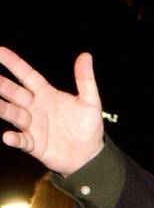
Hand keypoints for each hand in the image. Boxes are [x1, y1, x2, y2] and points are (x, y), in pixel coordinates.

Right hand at [0, 49, 104, 173]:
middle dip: (3, 85)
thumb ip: (85, 80)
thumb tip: (86, 56)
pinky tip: (7, 137)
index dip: (14, 63)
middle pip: (15, 93)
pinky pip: (22, 141)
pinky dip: (15, 139)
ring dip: (3, 109)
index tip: (1, 51)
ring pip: (14, 114)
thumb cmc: (88, 129)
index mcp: (46, 94)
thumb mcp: (91, 103)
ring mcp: (33, 126)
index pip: (27, 75)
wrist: (90, 157)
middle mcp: (36, 108)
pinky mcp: (35, 144)